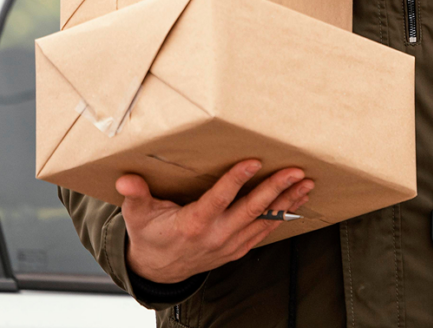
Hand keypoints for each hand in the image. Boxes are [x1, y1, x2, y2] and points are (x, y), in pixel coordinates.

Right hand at [117, 160, 313, 283]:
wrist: (159, 270)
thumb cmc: (150, 234)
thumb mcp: (138, 215)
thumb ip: (136, 196)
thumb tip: (126, 179)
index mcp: (192, 224)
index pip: (218, 199)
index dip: (236, 180)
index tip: (254, 161)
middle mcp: (215, 236)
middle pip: (250, 211)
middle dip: (275, 190)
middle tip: (295, 171)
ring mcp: (229, 244)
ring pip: (263, 222)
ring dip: (287, 202)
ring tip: (306, 183)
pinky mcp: (238, 248)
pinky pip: (265, 231)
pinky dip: (283, 216)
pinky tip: (298, 200)